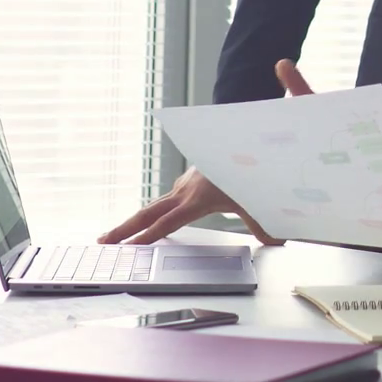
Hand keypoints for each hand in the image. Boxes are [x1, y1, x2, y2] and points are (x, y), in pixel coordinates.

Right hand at [99, 166, 272, 245]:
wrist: (242, 133)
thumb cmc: (247, 165)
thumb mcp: (256, 197)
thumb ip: (263, 222)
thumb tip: (278, 241)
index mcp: (197, 199)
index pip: (168, 222)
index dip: (149, 237)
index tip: (129, 247)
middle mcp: (185, 192)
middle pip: (148, 213)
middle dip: (124, 228)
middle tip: (103, 241)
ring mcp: (183, 185)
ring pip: (152, 205)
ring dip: (132, 221)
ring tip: (113, 235)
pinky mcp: (187, 182)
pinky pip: (164, 199)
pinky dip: (149, 212)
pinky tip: (145, 220)